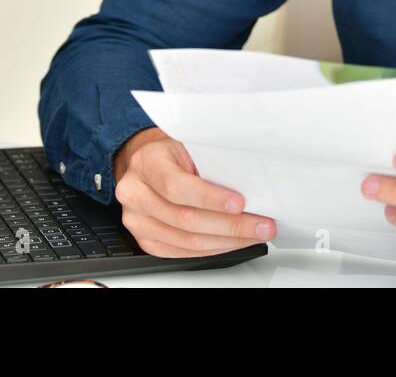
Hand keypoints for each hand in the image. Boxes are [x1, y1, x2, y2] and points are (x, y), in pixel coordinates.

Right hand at [112, 127, 275, 257]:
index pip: (175, 185)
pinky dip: (213, 248)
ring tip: (254, 234)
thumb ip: (210, 162)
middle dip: (230, 225)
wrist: (150, 163)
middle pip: (184, 218)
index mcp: (147, 162)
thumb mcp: (190, 145)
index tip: (239, 203)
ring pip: (186, 240)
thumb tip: (250, 183)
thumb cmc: (175, 153)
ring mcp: (137, 220)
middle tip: (260, 224)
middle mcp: (135, 192)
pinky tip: (233, 241)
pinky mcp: (145, 240)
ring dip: (227, 240)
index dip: (209, 198)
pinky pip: (182, 251)